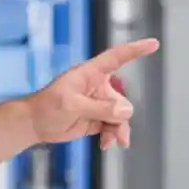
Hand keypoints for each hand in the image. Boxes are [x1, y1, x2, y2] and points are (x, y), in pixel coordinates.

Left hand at [27, 38, 159, 149]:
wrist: (35, 124)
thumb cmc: (47, 106)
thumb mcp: (72, 105)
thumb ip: (100, 108)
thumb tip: (126, 112)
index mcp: (90, 74)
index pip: (116, 58)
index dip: (135, 50)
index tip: (153, 43)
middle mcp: (98, 86)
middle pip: (121, 100)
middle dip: (118, 116)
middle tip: (111, 127)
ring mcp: (99, 103)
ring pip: (121, 116)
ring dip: (118, 129)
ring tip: (113, 141)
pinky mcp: (97, 118)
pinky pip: (114, 126)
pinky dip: (114, 135)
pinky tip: (108, 144)